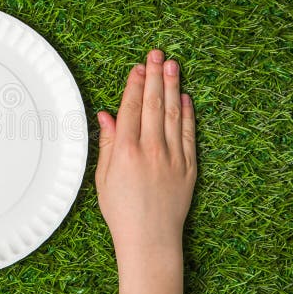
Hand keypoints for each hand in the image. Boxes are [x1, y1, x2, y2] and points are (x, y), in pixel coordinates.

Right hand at [95, 49, 196, 255]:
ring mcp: (172, 157)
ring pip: (174, 113)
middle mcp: (150, 150)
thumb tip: (107, 115)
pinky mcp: (189, 167)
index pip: (132, 108)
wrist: (150, 239)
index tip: (137, 68)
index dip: (135, 84)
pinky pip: (189, 134)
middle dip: (154, 76)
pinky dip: (189, 113)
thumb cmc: (121, 212)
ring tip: (172, 65)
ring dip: (173, 86)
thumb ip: (107, 143)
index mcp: (125, 151)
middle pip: (154, 104)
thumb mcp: (103, 177)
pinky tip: (186, 97)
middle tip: (156, 54)